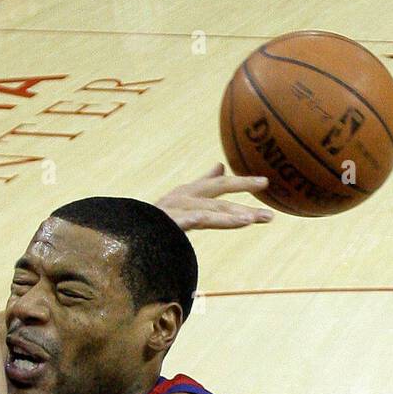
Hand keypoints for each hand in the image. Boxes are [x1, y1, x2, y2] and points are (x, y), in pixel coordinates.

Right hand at [156, 164, 272, 230]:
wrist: (123, 228)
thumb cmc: (153, 215)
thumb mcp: (180, 198)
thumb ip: (202, 182)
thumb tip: (220, 165)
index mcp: (187, 192)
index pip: (220, 186)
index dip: (242, 182)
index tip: (266, 183)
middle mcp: (181, 197)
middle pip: (218, 196)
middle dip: (244, 201)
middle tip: (268, 213)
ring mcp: (172, 210)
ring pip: (205, 212)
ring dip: (227, 217)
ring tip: (248, 221)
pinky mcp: (162, 223)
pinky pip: (182, 222)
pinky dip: (194, 219)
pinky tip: (205, 220)